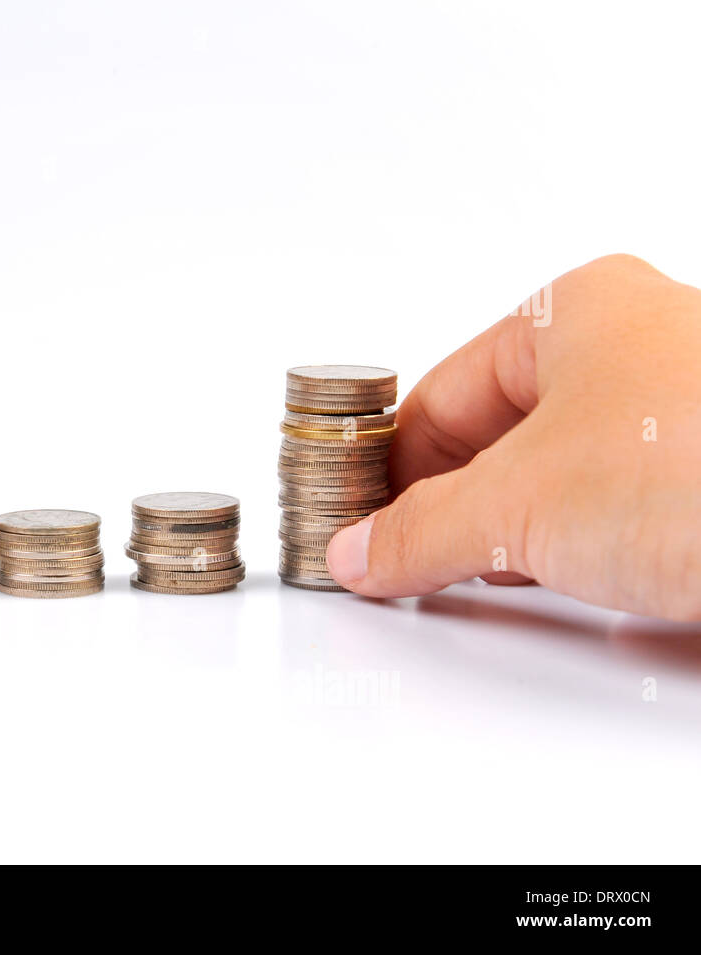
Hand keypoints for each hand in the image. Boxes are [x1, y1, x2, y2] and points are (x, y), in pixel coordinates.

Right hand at [326, 254, 700, 619]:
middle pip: (497, 434)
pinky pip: (623, 509)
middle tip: (407, 563)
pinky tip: (581, 583)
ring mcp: (683, 413)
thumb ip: (419, 531)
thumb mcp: (521, 503)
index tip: (356, 527)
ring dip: (518, 534)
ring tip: (488, 578)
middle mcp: (634, 348)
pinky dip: (586, 549)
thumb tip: (362, 552)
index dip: (386, 467)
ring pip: (563, 475)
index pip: (438, 395)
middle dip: (452, 505)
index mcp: (570, 312)